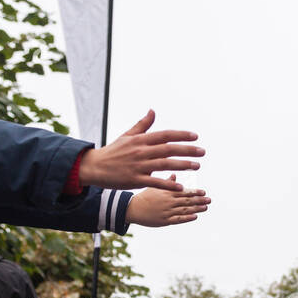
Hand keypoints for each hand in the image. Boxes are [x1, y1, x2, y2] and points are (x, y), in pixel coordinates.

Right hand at [78, 110, 202, 190]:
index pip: (165, 135)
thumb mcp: (127, 135)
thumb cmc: (113, 151)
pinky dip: (168, 184)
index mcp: (141, 140)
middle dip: (187, 150)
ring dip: (182, 165)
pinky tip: (180, 187)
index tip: (196, 136)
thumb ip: (142, 125)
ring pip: (165, 164)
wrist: (95, 167)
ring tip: (197, 166)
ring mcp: (139, 166)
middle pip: (168, 149)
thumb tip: (153, 111)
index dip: (181, 135)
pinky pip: (155, 182)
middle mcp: (141, 151)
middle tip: (202, 152)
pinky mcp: (135, 179)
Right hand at [125, 176, 210, 226]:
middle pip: (187, 201)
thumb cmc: (144, 196)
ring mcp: (167, 211)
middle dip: (199, 200)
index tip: (203, 191)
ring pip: (184, 210)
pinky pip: (178, 219)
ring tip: (206, 207)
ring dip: (196, 209)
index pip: (183, 191)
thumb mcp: (155, 186)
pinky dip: (187, 218)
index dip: (194, 192)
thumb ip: (167, 182)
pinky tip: (195, 216)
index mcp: (166, 192)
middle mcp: (168, 201)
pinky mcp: (164, 221)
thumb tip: (175, 174)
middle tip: (209, 199)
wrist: (132, 208)